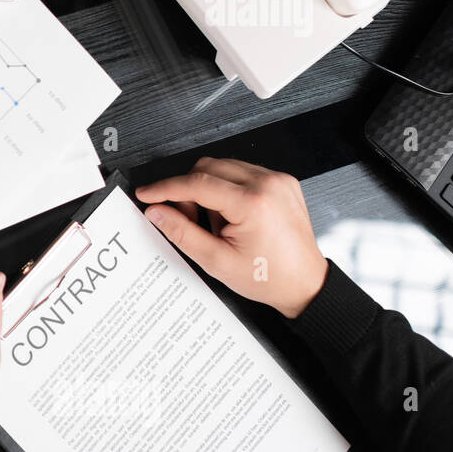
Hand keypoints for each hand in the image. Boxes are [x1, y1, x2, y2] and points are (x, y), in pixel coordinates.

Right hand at [135, 158, 329, 318]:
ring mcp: (278, 180)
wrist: (304, 283)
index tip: (148, 193)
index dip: (165, 188)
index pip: (197, 183)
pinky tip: (230, 215)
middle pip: (207, 168)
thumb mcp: (216, 261)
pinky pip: (241, 173)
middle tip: (187, 219)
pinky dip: (226, 189)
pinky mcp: (281, 182)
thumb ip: (181, 232)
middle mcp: (268, 185)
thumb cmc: (269, 277)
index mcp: (253, 203)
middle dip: (188, 190)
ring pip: (222, 167)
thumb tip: (157, 212)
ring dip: (208, 189)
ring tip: (215, 223)